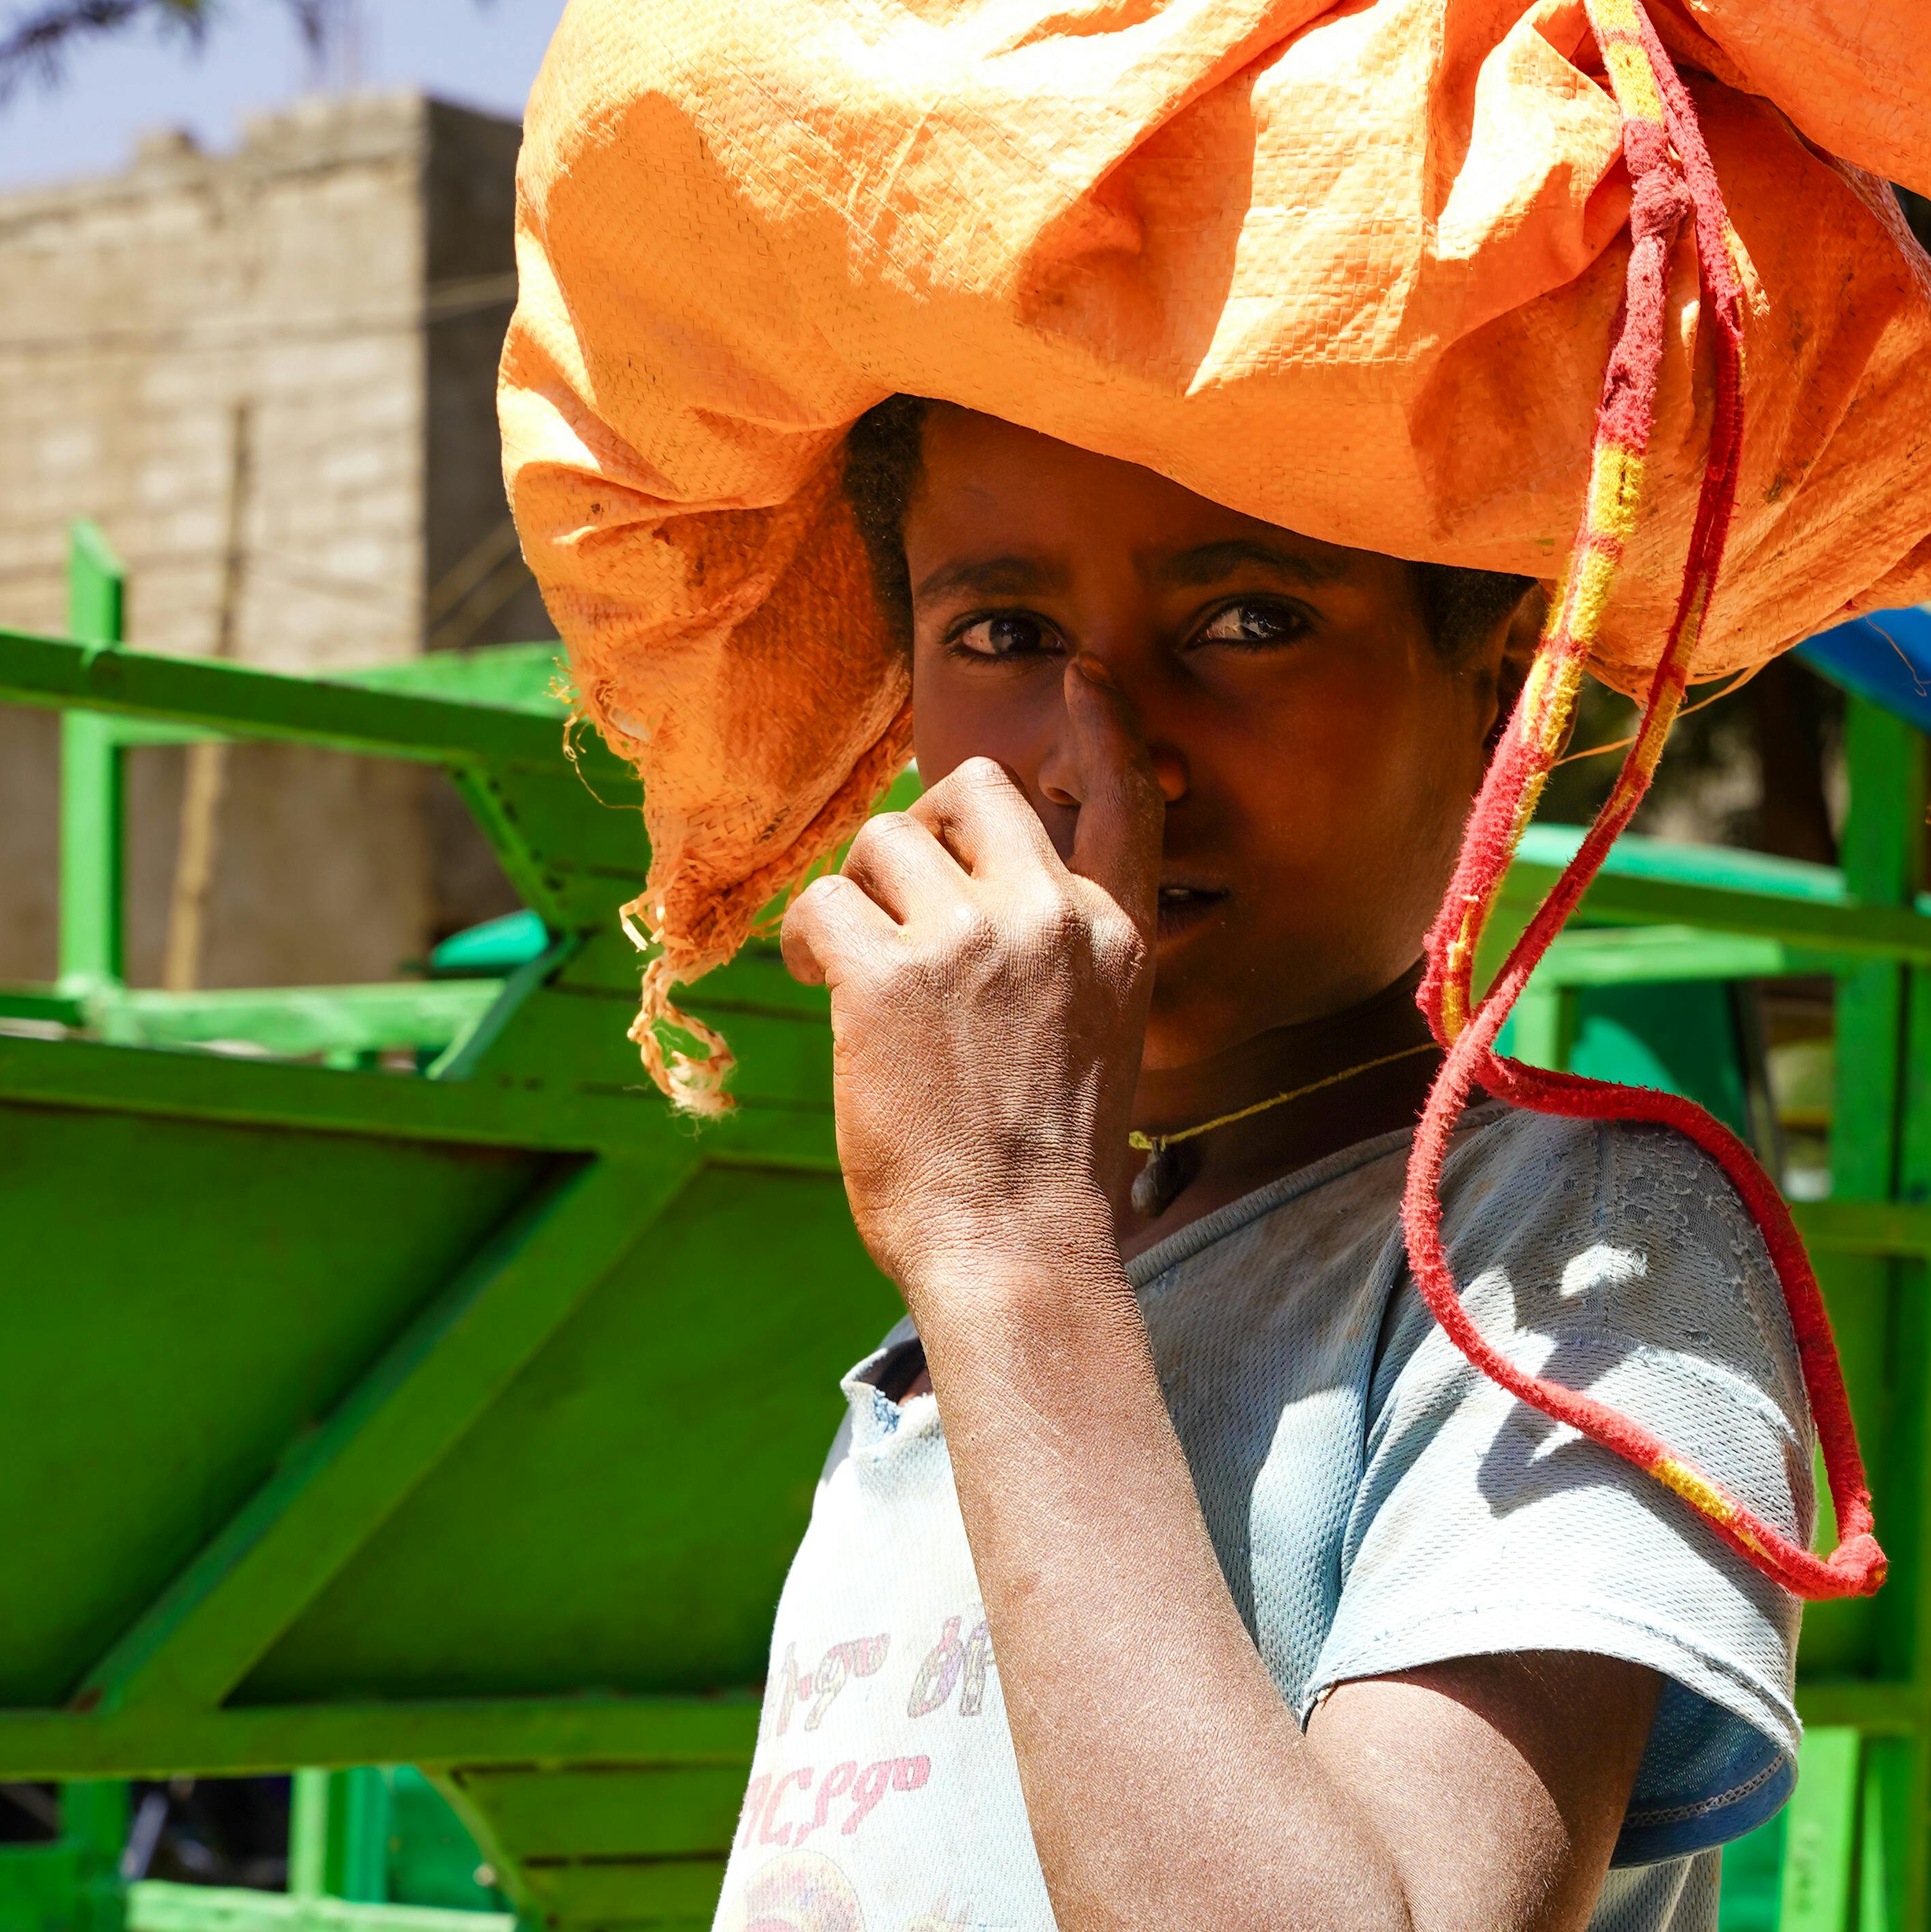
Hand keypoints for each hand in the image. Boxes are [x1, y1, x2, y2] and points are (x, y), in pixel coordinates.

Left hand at [780, 660, 1161, 1306]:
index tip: (1082, 683)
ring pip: (883, 840)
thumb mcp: (1100, 1046)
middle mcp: (1051, 919)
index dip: (1102, 732)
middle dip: (922, 832)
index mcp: (1116, 939)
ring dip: (855, 896)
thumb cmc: (1045, 1175)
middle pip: (974, 793)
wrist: (1016, 1248)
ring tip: (851, 968)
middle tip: (897, 902)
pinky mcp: (886, 975)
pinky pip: (822, 902)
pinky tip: (816, 983)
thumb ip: (1062, 966)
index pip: (1124, 802)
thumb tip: (983, 916)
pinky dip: (806, 938)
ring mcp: (971, 942)